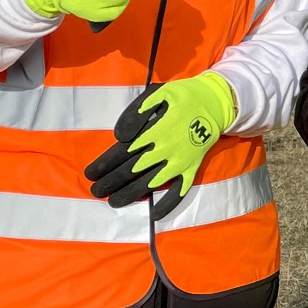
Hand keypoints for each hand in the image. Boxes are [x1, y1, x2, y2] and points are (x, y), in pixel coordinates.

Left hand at [84, 71, 236, 212]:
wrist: (217, 102)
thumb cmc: (184, 95)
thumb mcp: (158, 93)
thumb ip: (135, 112)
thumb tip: (119, 136)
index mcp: (155, 131)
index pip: (122, 152)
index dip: (104, 164)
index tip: (90, 173)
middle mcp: (166, 149)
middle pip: (132, 170)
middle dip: (111, 182)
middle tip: (95, 191)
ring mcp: (180, 162)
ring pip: (151, 183)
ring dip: (131, 194)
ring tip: (114, 202)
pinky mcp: (192, 169)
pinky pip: (180, 190)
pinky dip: (168, 203)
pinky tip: (153, 214)